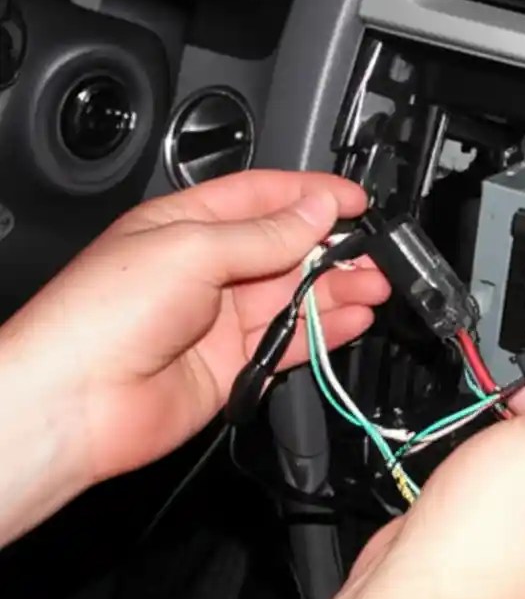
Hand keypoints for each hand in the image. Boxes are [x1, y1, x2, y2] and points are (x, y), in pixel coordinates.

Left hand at [0, 171, 388, 542]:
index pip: (261, 198)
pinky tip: (351, 320)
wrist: (74, 403)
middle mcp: (203, 270)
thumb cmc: (99, 318)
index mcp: (184, 225)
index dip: (310, 195)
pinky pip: (290, 344)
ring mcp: (218, 320)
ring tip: (376, 286)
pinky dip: (325, 332)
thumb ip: (263, 234)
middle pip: (285, 249)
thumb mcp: (191, 249)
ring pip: (294, 297)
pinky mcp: (230, 365)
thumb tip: (314, 210)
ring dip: (338, 289)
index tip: (355, 200)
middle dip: (333, 247)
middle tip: (375, 252)